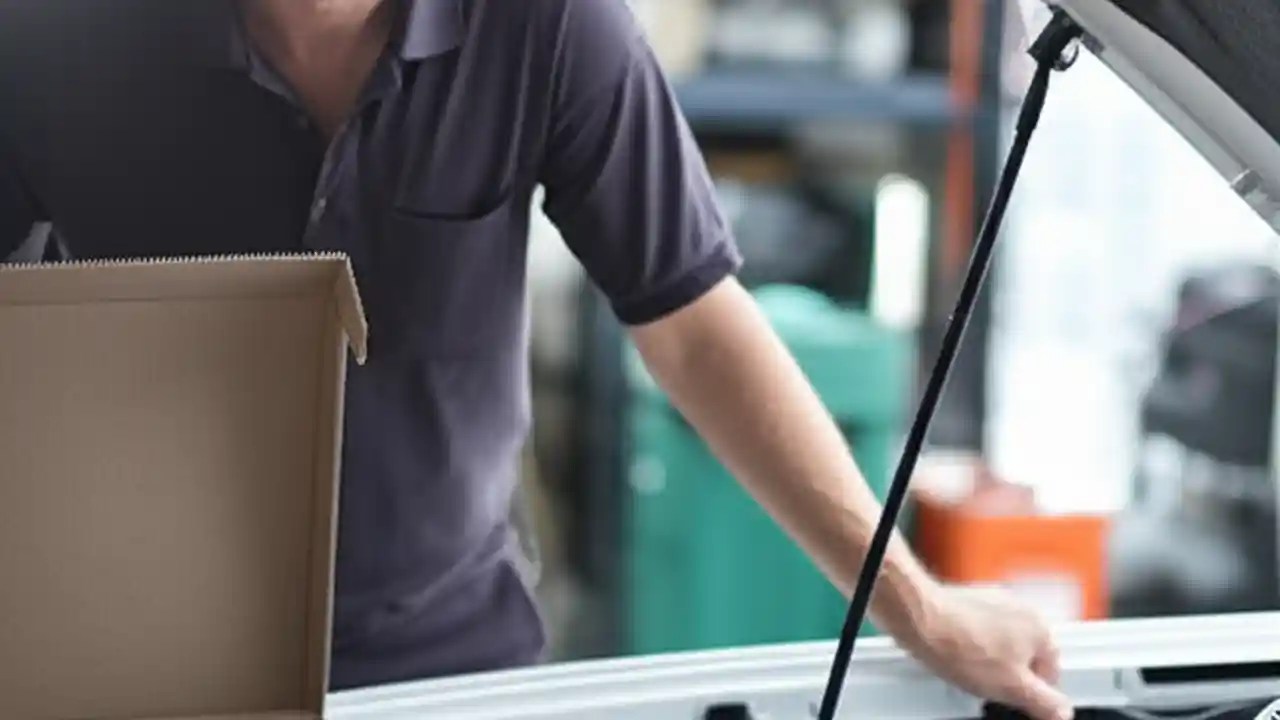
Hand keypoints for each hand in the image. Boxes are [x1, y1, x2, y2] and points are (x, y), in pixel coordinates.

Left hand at [900, 585, 1073, 719]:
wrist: (922, 618)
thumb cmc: (964, 648)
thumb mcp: (1012, 688)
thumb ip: (1045, 703)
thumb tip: (1064, 713)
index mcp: (1042, 630)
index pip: (1051, 673)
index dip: (1030, 691)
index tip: (1012, 697)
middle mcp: (1024, 609)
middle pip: (1026, 655)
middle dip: (1010, 672)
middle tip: (988, 683)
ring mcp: (997, 601)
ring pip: (1002, 641)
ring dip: (991, 656)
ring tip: (969, 666)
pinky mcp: (972, 599)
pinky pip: (980, 628)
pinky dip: (972, 641)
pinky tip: (958, 652)